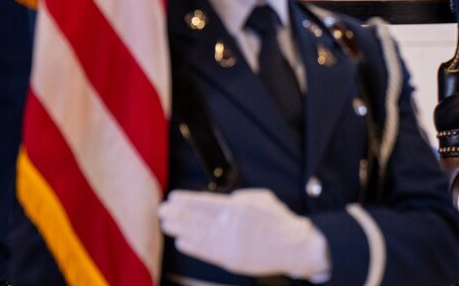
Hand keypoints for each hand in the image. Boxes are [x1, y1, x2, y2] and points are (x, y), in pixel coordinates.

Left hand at [158, 188, 329, 279]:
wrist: (296, 247)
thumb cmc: (279, 221)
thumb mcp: (261, 198)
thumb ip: (240, 198)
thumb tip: (224, 200)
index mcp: (239, 208)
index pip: (206, 203)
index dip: (188, 201)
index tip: (173, 197)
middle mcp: (232, 226)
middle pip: (199, 219)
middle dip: (178, 215)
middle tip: (162, 210)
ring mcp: (232, 244)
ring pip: (200, 236)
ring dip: (181, 230)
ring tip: (167, 225)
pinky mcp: (233, 260)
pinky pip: (208, 253)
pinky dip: (193, 248)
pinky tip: (181, 242)